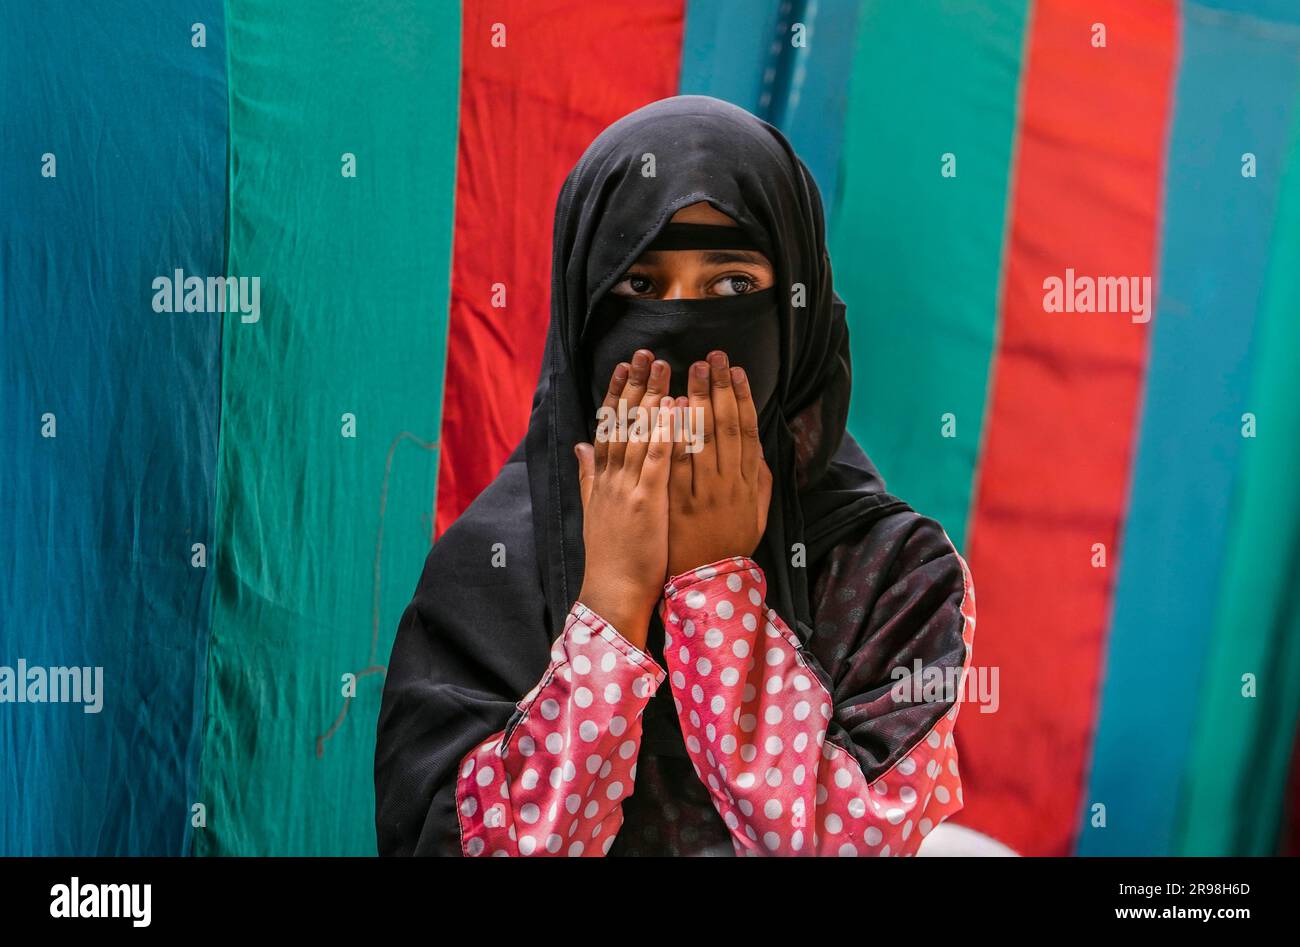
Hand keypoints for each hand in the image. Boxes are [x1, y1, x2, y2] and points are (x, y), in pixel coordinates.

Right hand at [574, 350, 674, 648]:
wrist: (612, 591)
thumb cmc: (610, 555)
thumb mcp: (594, 508)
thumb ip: (588, 475)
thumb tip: (580, 447)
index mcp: (602, 477)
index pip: (609, 425)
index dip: (617, 393)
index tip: (625, 365)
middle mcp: (612, 476)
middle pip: (624, 421)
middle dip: (636, 384)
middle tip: (646, 352)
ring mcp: (629, 487)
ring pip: (640, 433)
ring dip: (652, 397)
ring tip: (663, 366)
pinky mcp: (647, 502)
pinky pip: (658, 460)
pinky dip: (665, 432)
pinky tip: (674, 407)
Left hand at [667, 350, 771, 578]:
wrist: (705, 581)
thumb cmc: (731, 543)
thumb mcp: (757, 513)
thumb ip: (760, 478)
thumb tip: (758, 446)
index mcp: (747, 483)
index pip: (746, 430)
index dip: (742, 398)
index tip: (736, 370)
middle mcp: (727, 483)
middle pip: (723, 426)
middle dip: (718, 388)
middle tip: (711, 357)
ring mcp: (700, 492)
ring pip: (699, 438)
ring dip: (696, 400)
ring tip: (691, 370)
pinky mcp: (675, 502)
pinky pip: (673, 462)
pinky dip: (672, 432)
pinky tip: (669, 407)